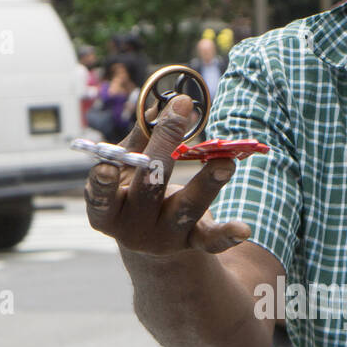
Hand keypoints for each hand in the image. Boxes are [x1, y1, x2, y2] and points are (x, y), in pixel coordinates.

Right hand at [83, 93, 251, 257]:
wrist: (152, 243)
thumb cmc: (135, 194)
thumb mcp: (129, 171)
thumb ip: (141, 139)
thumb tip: (162, 103)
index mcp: (107, 212)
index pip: (103, 195)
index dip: (103, 182)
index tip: (107, 165)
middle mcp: (134, 228)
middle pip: (148, 190)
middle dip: (163, 151)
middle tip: (180, 113)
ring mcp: (165, 238)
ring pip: (186, 209)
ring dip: (206, 183)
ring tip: (225, 163)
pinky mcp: (193, 243)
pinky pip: (212, 241)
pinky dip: (227, 234)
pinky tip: (244, 229)